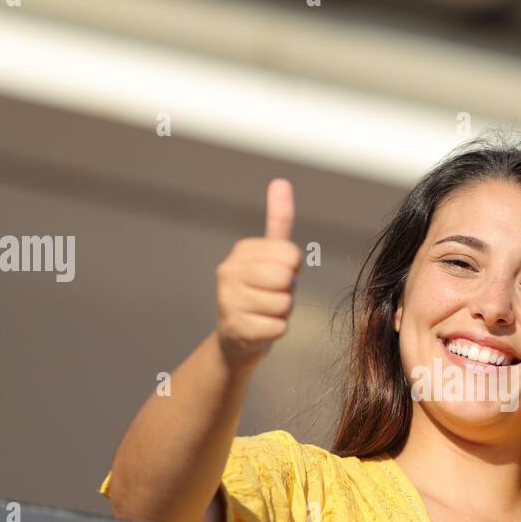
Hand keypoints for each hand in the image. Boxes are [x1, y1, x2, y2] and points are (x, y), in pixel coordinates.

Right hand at [215, 178, 302, 368]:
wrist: (237, 340)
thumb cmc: (261, 294)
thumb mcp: (271, 257)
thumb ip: (278, 222)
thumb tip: (281, 181)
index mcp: (242, 251)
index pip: (292, 255)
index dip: (293, 271)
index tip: (276, 278)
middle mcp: (228, 271)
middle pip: (286, 278)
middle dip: (287, 293)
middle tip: (272, 297)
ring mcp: (228, 300)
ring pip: (284, 304)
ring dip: (282, 314)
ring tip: (265, 313)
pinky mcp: (234, 327)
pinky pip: (278, 327)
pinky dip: (276, 332)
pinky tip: (260, 329)